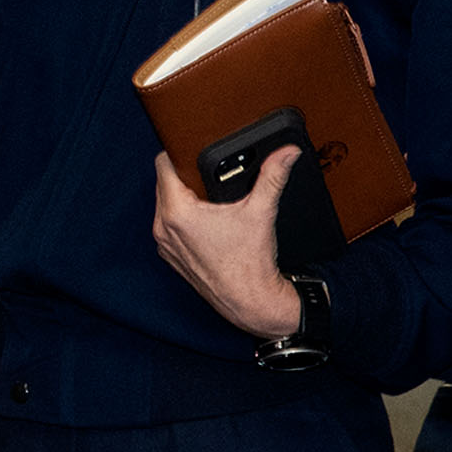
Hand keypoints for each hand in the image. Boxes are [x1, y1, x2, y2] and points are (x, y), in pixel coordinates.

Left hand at [151, 150, 300, 337]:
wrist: (251, 302)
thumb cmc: (251, 263)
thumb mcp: (262, 212)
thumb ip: (273, 176)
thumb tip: (287, 151)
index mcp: (177, 212)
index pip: (163, 165)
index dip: (177, 152)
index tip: (191, 149)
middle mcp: (163, 228)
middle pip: (163, 184)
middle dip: (182, 175)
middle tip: (205, 170)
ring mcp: (165, 244)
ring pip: (163, 204)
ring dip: (179, 196)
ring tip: (204, 193)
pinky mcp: (170, 256)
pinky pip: (167, 226)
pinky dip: (180, 219)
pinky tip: (202, 219)